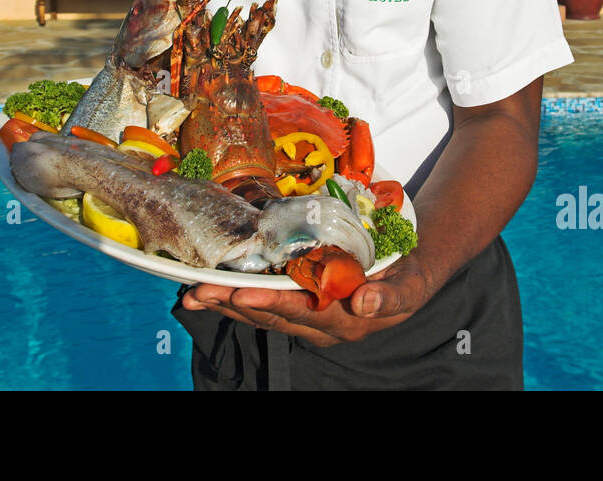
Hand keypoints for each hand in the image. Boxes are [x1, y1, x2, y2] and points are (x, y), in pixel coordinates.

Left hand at [180, 256, 430, 347]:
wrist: (408, 277)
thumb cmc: (407, 276)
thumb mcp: (409, 286)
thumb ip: (391, 296)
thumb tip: (367, 303)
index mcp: (344, 321)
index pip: (302, 312)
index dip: (271, 303)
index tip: (243, 293)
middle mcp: (319, 325)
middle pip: (271, 316)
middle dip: (234, 303)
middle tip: (200, 292)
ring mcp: (306, 318)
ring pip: (260, 314)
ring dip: (226, 303)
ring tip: (193, 294)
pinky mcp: (298, 308)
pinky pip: (262, 306)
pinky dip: (234, 298)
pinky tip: (209, 292)